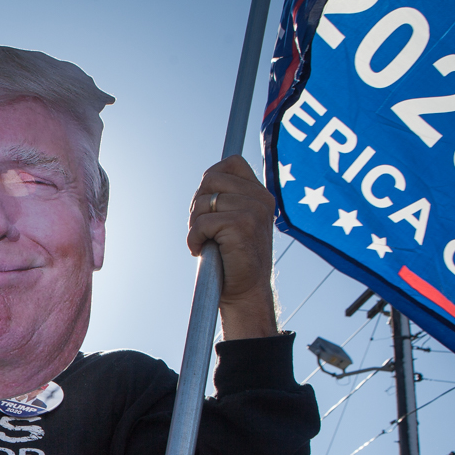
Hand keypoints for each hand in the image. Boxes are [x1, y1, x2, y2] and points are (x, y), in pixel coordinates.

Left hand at [187, 155, 278, 340]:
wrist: (246, 292)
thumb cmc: (233, 260)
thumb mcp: (234, 222)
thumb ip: (226, 198)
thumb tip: (206, 180)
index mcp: (260, 194)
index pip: (231, 162)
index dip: (210, 180)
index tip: (207, 206)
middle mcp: (261, 198)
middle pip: (210, 179)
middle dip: (197, 204)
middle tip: (202, 229)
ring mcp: (253, 210)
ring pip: (203, 201)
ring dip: (194, 224)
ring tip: (204, 241)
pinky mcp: (242, 225)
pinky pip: (201, 222)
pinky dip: (193, 238)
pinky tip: (201, 250)